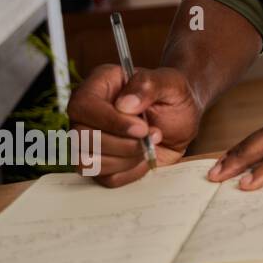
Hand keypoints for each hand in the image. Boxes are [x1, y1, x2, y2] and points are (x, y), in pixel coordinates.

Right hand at [67, 65, 202, 186]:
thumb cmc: (173, 96)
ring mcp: (89, 140)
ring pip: (87, 162)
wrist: (182, 119)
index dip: (110, 121)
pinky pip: (104, 178)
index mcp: (98, 86)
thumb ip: (148, 86)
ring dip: (126, 159)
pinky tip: (146, 157)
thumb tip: (125, 104)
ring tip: (151, 145)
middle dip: (123, 144)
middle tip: (154, 135)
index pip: (83, 106)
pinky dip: (130, 172)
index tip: (141, 128)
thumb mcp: (171, 83)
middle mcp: (86, 114)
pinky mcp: (100, 163)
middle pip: (81, 138)